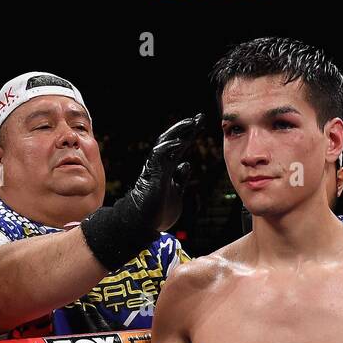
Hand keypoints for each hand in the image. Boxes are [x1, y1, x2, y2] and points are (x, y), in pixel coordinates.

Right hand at [79, 114, 201, 269]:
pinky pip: (159, 159)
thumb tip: (186, 165)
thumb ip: (180, 179)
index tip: (200, 123)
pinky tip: (179, 142)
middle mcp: (160, 166)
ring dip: (178, 134)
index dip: (189, 135)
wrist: (142, 225)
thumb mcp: (176, 193)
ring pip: (165, 145)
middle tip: (199, 117)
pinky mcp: (152, 177)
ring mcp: (155, 170)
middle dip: (186, 129)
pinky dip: (168, 149)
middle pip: (174, 141)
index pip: (179, 147)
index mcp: (167, 169)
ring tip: (191, 123)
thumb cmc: (157, 212)